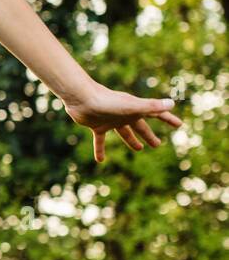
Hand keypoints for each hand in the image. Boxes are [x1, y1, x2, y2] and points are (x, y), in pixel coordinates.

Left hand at [62, 80, 182, 161]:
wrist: (81, 98)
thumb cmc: (107, 101)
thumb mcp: (131, 106)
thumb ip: (151, 106)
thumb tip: (172, 103)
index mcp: (135, 109)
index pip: (156, 114)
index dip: (168, 119)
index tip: (179, 125)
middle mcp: (124, 115)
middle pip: (140, 127)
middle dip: (149, 135)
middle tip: (157, 145)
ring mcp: (110, 120)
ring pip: (124, 133)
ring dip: (131, 141)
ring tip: (139, 149)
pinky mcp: (97, 126)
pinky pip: (100, 141)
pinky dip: (100, 150)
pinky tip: (100, 161)